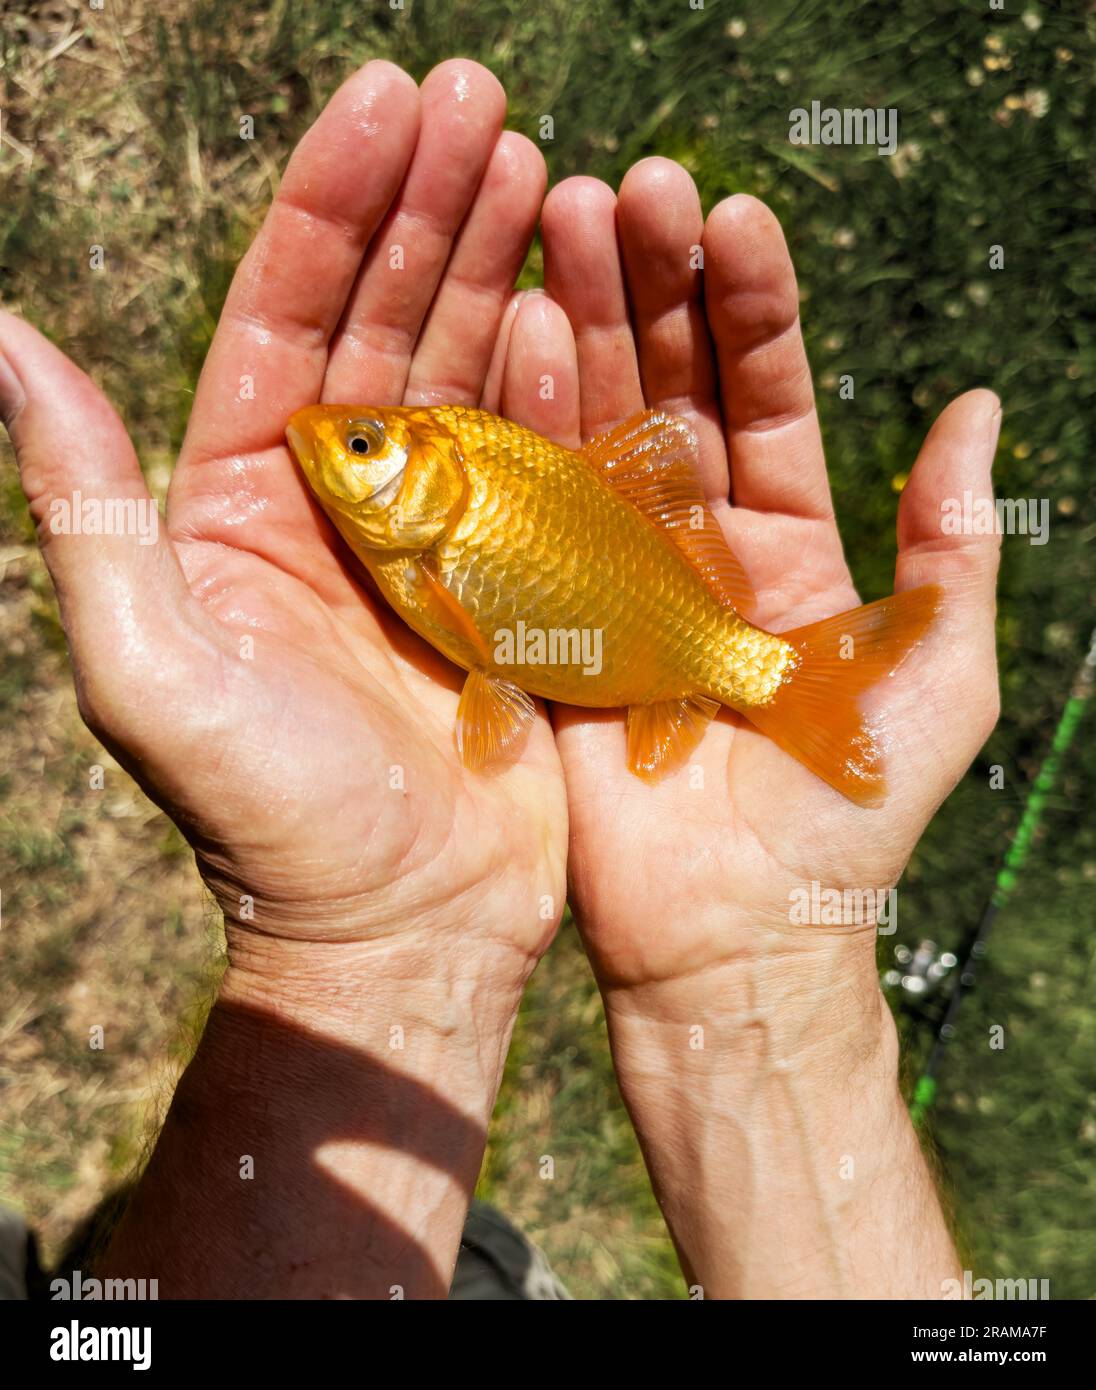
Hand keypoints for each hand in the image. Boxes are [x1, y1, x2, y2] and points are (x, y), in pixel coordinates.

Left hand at [0, 59, 564, 995]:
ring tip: (548, 169)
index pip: (285, 312)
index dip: (335, 202)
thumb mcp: (147, 664)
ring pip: (469, 370)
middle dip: (433, 206)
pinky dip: (564, 380)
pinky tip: (585, 302)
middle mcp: (342, 498)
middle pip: (386, 319)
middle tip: (488, 103)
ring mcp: (441, 535)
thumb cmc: (265, 818)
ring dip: (503, 267)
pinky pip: (544, 459)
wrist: (397, 929)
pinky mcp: (519, 580)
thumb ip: (85, 505)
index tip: (393, 100)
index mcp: (243, 497)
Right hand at [497, 161, 997, 1296]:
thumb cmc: (848, 816)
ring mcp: (606, 576)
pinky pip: (530, 510)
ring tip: (558, 219)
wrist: (735, 935)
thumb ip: (956, 545)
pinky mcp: (543, 621)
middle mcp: (687, 543)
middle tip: (623, 185)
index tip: (732, 215)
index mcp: (781, 541)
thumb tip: (974, 408)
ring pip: (590, 428)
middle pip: (667, 386)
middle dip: (648, 284)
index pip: (763, 394)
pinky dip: (523, 424)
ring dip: (580, 322)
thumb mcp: (941, 671)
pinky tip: (518, 335)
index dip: (750, 305)